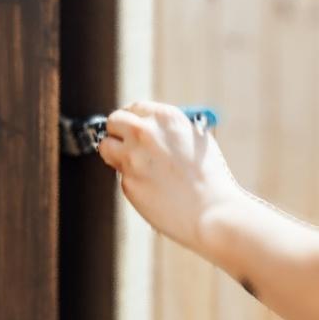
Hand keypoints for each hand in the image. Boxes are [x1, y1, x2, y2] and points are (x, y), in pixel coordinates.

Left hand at [97, 101, 245, 255]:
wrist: (212, 211)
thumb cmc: (210, 178)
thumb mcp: (196, 140)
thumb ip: (168, 131)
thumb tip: (149, 128)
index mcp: (165, 118)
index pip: (134, 108)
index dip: (132, 118)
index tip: (131, 126)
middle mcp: (144, 133)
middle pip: (114, 121)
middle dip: (116, 131)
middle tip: (122, 142)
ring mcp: (132, 157)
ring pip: (106, 147)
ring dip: (115, 153)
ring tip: (135, 165)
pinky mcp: (127, 182)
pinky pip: (121, 176)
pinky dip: (132, 181)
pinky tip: (153, 189)